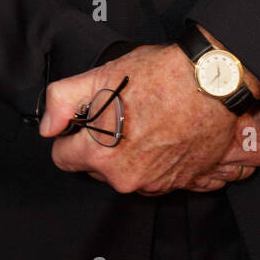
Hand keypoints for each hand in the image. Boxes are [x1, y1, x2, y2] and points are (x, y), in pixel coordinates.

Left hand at [40, 43, 259, 195]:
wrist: (213, 84)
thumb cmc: (161, 76)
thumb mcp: (102, 76)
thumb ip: (62, 100)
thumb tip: (47, 126)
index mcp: (102, 155)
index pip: (63, 158)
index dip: (69, 134)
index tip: (82, 121)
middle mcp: (127, 177)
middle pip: (94, 166)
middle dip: (99, 143)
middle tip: (118, 113)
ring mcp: (155, 183)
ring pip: (124, 171)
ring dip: (127, 152)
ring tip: (143, 120)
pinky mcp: (179, 183)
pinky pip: (152, 175)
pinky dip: (152, 158)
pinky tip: (161, 133)